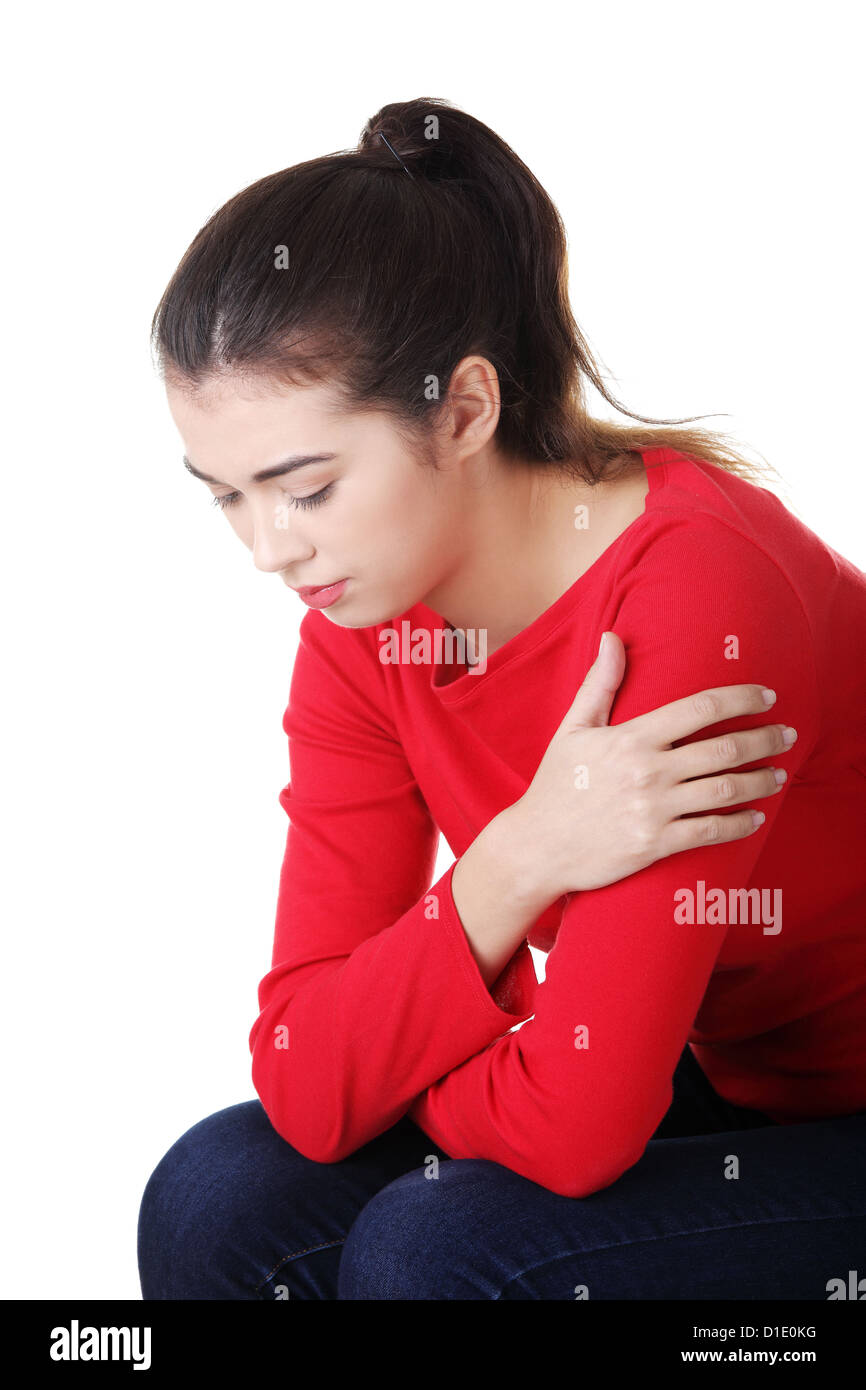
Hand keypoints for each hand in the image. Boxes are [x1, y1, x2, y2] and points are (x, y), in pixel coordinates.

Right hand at [508, 631, 793, 897]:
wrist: (537, 846)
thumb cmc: (556, 784)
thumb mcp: (573, 728)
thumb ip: (600, 683)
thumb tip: (613, 637)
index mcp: (631, 738)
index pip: (700, 709)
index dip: (741, 699)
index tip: (767, 696)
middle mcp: (647, 772)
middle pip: (724, 749)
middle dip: (764, 740)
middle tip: (787, 735)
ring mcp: (654, 810)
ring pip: (726, 791)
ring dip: (761, 781)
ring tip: (778, 774)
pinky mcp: (656, 844)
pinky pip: (711, 831)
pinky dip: (741, 823)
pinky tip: (755, 816)